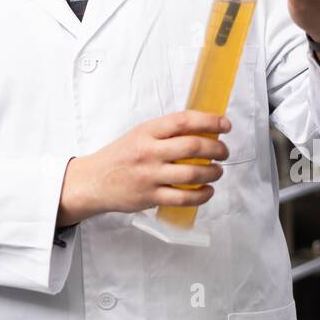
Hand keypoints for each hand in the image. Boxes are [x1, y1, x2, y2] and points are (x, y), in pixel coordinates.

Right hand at [56, 111, 229, 224]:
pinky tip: (207, 190)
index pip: (183, 121)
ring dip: (213, 172)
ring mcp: (150, 176)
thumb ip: (166, 131)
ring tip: (217, 171)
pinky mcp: (150, 197)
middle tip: (224, 151)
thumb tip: (203, 128)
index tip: (225, 125)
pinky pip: (184, 198)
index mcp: (147, 131)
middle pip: (193, 147)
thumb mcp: (140, 134)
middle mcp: (149, 152)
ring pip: (192, 174)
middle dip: (217, 149)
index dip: (209, 121)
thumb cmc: (121, 155)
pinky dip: (202, 195)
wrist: (94, 180)